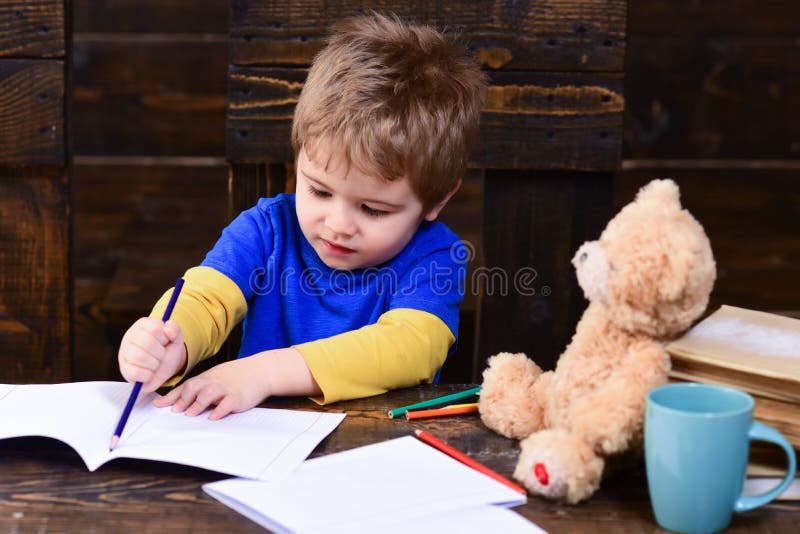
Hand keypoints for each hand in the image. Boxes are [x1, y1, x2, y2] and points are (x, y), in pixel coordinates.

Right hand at [118, 317, 186, 392]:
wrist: (165, 368)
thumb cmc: (168, 349)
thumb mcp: (175, 337)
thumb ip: (175, 329)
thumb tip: (168, 331)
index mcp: (143, 325)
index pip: (155, 328)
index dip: (164, 338)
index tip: (165, 342)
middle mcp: (130, 337)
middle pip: (147, 343)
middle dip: (160, 352)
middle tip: (161, 355)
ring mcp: (124, 353)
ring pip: (139, 357)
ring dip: (154, 364)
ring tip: (156, 363)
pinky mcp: (124, 369)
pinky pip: (136, 372)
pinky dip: (148, 375)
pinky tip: (150, 372)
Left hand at [153, 356, 272, 419]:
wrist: (261, 370)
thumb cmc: (237, 375)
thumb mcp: (217, 376)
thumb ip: (201, 386)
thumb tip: (181, 400)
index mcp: (207, 378)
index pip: (185, 386)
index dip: (171, 396)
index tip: (157, 405)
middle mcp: (214, 382)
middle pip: (194, 387)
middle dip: (183, 399)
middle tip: (175, 411)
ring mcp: (226, 389)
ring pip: (208, 394)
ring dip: (198, 404)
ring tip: (191, 414)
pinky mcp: (238, 397)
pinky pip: (227, 403)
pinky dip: (220, 410)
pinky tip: (214, 417)